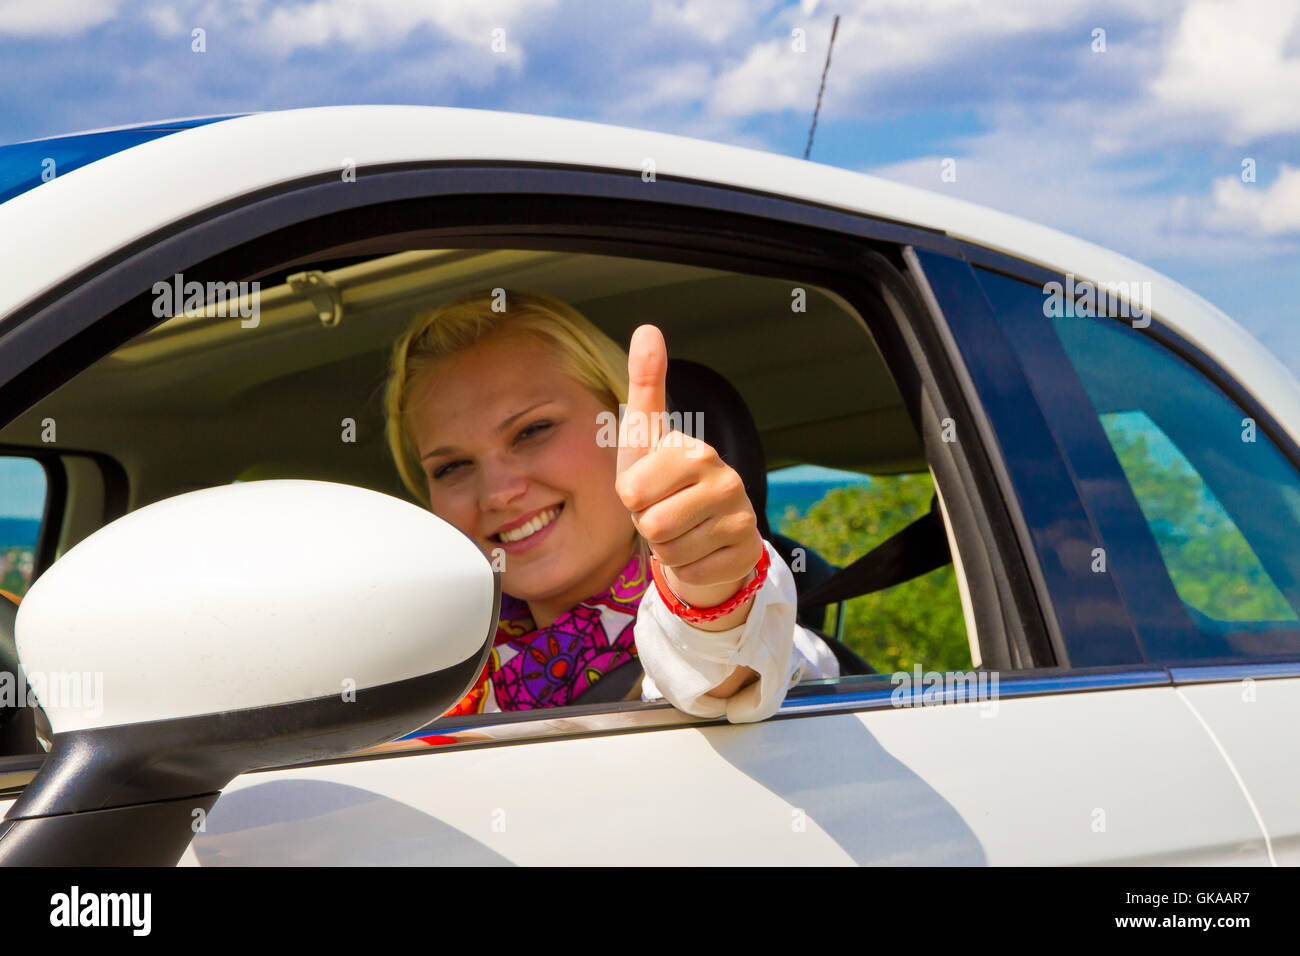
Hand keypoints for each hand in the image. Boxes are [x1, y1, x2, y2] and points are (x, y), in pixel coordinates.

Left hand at [615, 325, 764, 630]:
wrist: (703, 529)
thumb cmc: (664, 481)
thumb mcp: (644, 437)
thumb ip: (645, 384)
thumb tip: (648, 328)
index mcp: (693, 450)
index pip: (631, 493)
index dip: (631, 499)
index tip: (648, 488)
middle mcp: (724, 478)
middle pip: (651, 525)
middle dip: (648, 526)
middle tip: (664, 511)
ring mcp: (740, 516)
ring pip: (671, 552)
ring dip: (667, 548)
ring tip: (681, 529)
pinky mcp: (746, 551)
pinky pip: (691, 572)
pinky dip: (687, 568)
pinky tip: (700, 549)